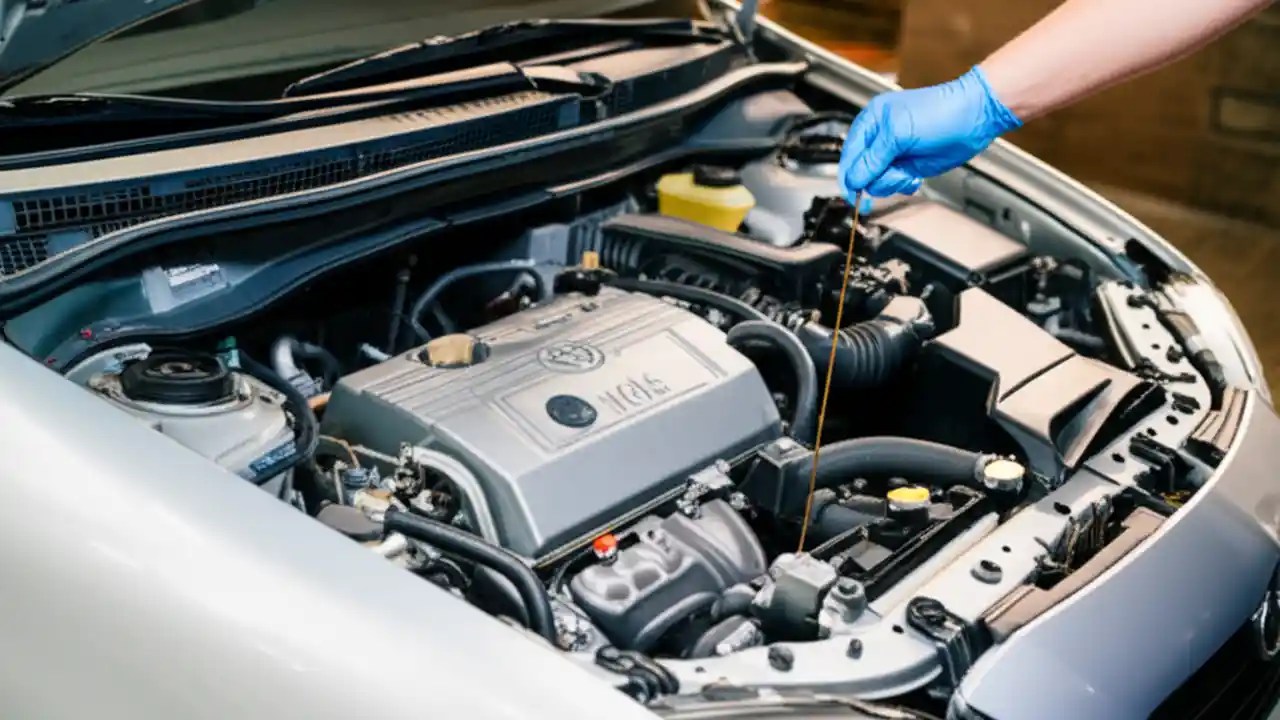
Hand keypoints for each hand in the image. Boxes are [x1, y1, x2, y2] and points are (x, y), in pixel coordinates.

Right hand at [838, 66, 1021, 199]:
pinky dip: (902, 184)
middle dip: (876, 178)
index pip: (849, 155)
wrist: (972, 118)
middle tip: (892, 175)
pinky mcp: (908, 166)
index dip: (850, 176)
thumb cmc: (939, 113)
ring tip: (906, 172)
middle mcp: (880, 139)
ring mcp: (894, 154)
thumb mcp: (898, 133)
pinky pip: (894, 184)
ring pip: (878, 181)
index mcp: (870, 122)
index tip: (853, 195)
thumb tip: (853, 179)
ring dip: (892, 181)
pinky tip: (914, 176)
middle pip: (861, 172)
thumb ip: (873, 158)